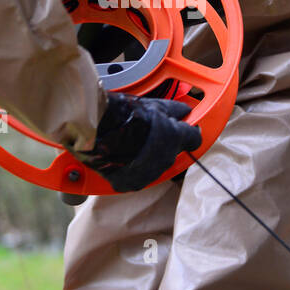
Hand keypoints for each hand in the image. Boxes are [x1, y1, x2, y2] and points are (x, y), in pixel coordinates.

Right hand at [76, 91, 201, 192]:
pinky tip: (124, 156)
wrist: (94, 129)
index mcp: (174, 138)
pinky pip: (139, 177)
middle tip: (150, 132)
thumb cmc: (122, 114)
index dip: (188, 132)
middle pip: (174, 152)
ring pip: (156, 166)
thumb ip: (172, 108)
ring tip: (132, 143)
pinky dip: (134, 168)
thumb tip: (185, 110)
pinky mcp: (132, 183)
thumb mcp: (150, 105)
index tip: (181, 128)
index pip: (194, 138)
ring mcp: (149, 174)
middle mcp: (165, 159)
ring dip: (149, 157)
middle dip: (166, 144)